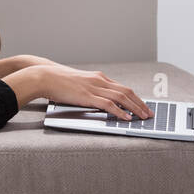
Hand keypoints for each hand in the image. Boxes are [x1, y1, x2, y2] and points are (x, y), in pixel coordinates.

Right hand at [38, 65, 152, 120]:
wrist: (44, 76)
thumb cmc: (58, 81)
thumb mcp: (79, 83)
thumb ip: (90, 90)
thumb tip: (97, 101)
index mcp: (98, 78)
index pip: (123, 87)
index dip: (135, 98)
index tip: (143, 106)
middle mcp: (100, 80)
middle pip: (127, 91)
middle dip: (140, 103)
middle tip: (149, 113)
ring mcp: (94, 87)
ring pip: (122, 97)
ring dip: (135, 108)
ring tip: (143, 117)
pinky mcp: (88, 95)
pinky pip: (109, 104)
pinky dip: (120, 111)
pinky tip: (126, 117)